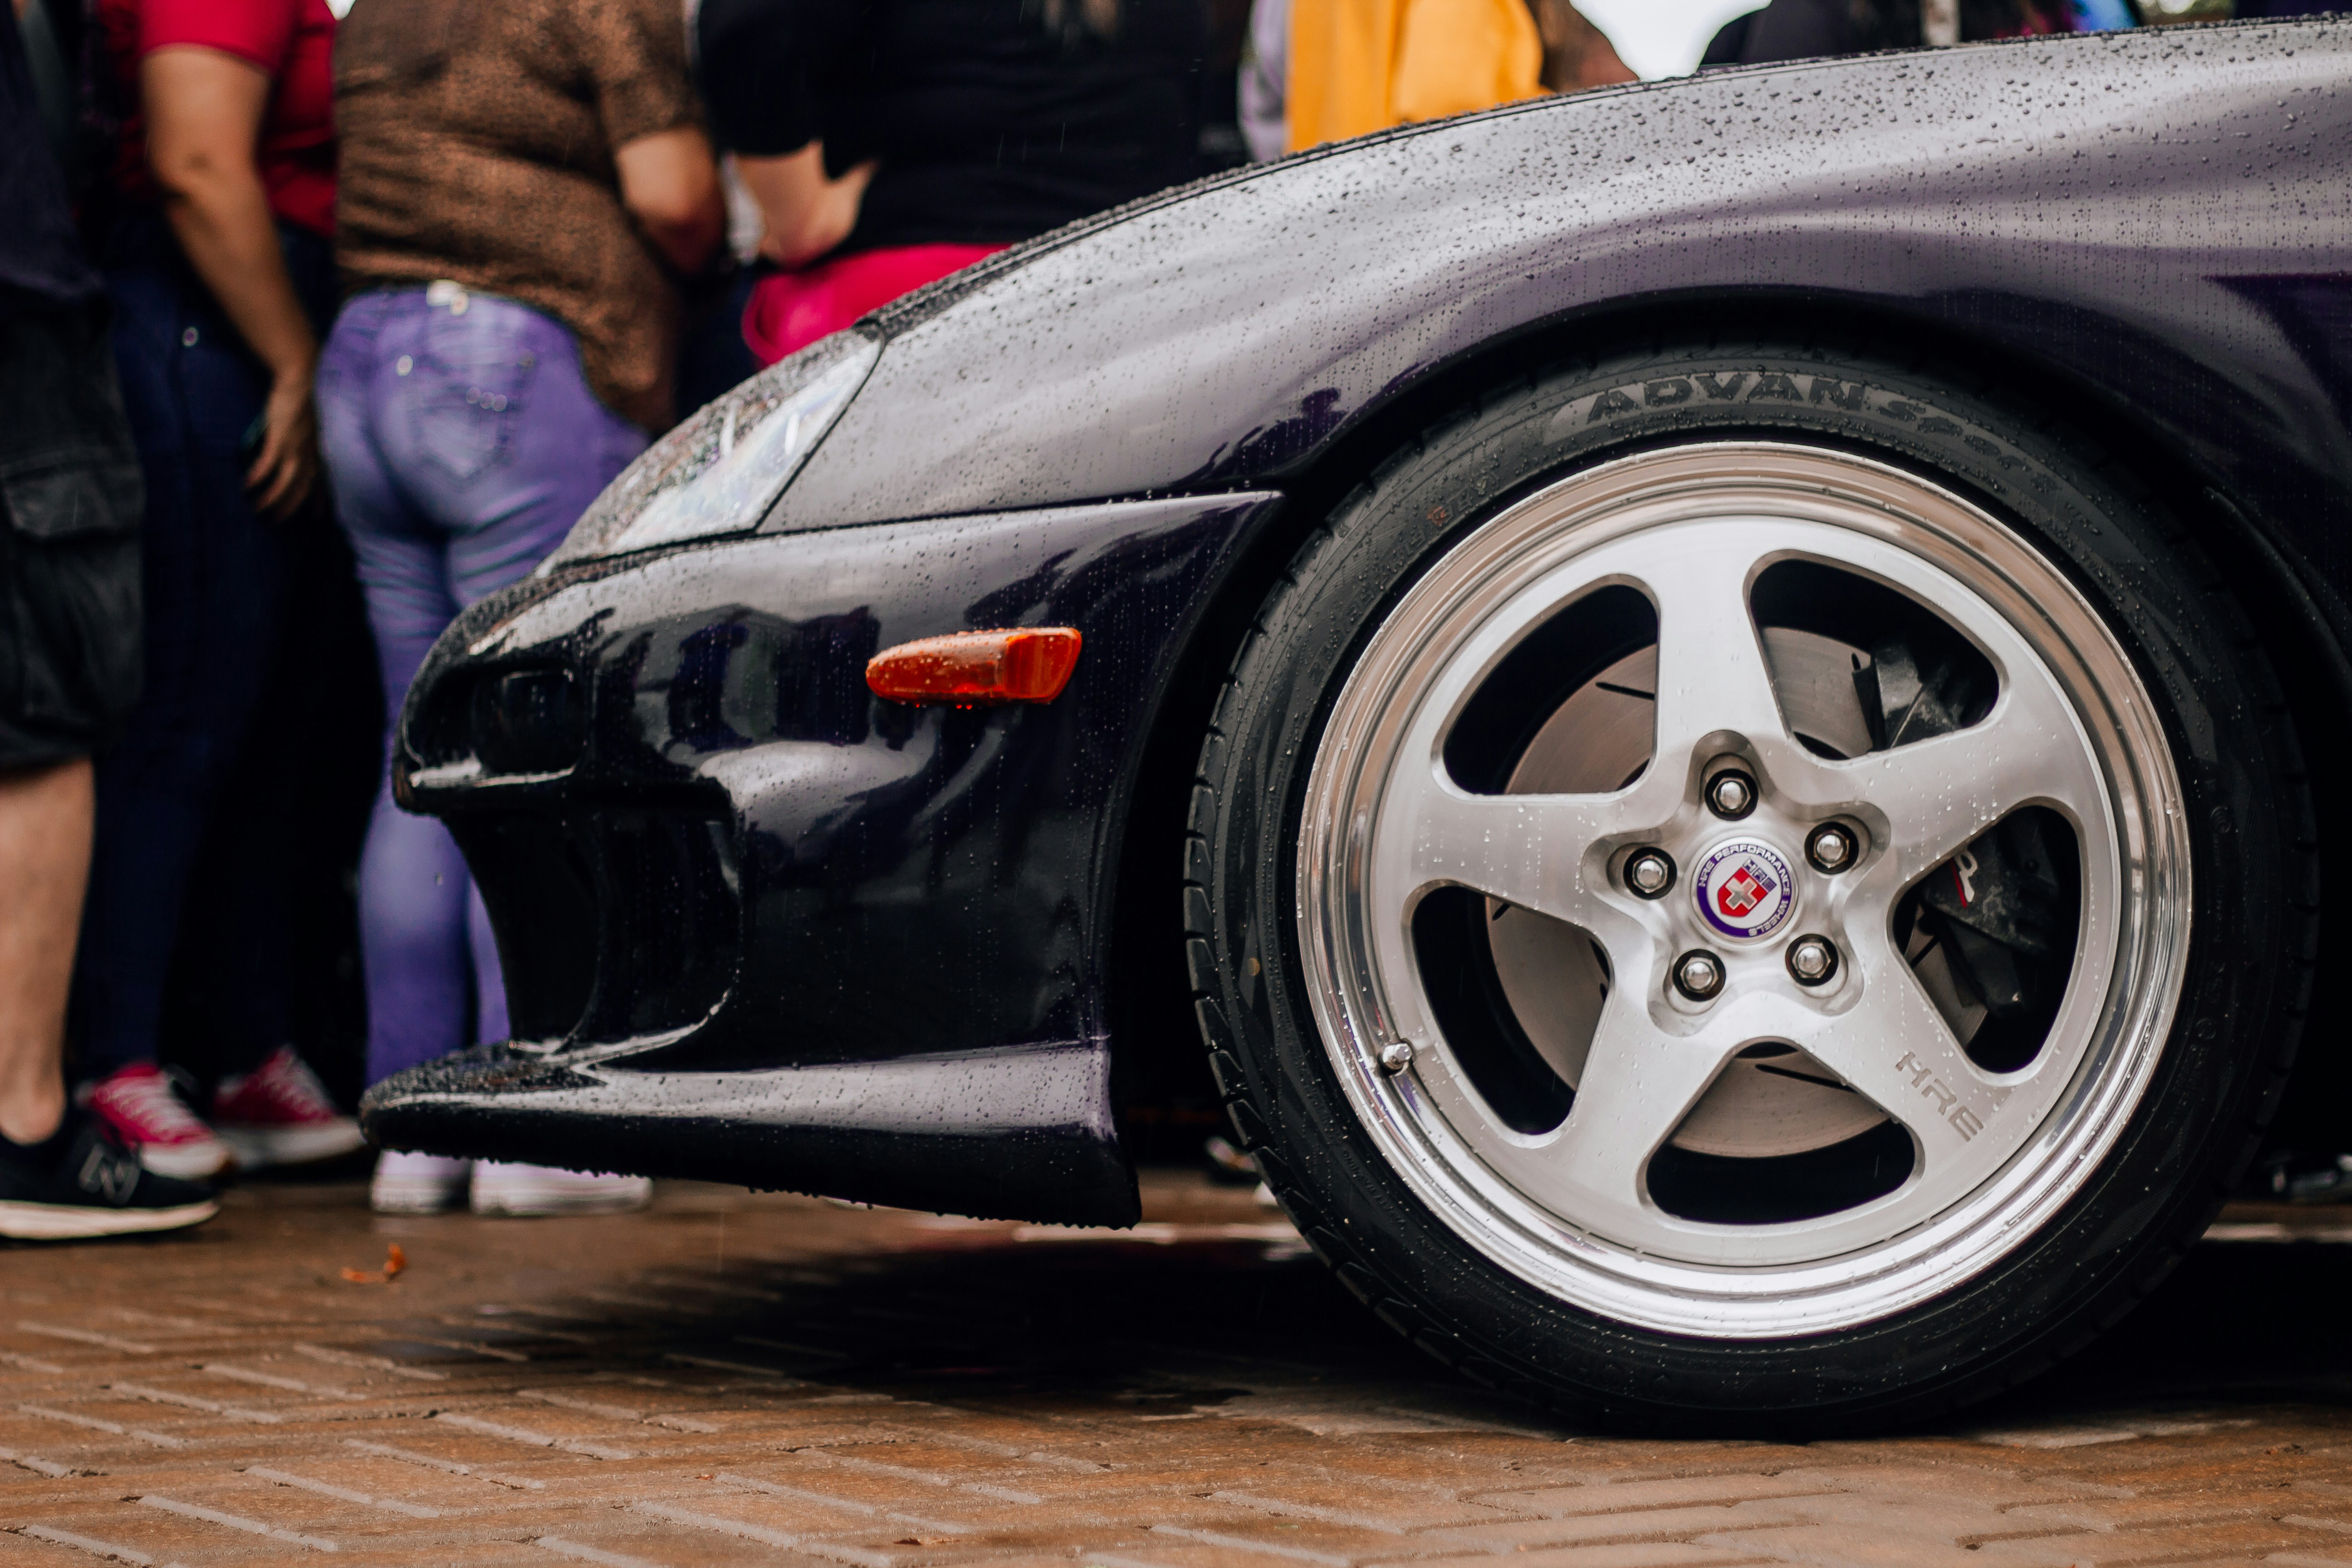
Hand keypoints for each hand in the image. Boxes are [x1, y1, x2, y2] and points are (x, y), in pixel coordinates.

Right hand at [246, 369, 319, 520]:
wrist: (305, 376)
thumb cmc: (311, 397)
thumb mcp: (318, 424)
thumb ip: (316, 439)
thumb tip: (308, 447)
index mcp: (322, 451)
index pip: (324, 482)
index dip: (321, 501)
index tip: (319, 517)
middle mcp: (312, 454)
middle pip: (302, 489)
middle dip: (291, 507)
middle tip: (278, 521)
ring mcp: (296, 448)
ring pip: (286, 483)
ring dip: (272, 499)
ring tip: (258, 509)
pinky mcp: (280, 439)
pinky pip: (268, 464)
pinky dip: (259, 477)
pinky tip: (248, 485)